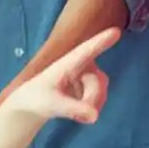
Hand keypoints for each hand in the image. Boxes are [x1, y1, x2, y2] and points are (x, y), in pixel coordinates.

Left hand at [1, 27, 117, 123]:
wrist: (33, 106)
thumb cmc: (38, 98)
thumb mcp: (52, 104)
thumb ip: (73, 108)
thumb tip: (95, 115)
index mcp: (67, 63)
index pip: (87, 51)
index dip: (101, 41)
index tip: (116, 31)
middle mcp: (79, 66)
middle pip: (98, 80)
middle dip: (92, 98)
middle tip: (80, 115)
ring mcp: (86, 75)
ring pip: (101, 89)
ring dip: (93, 104)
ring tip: (76, 116)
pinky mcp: (89, 86)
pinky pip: (100, 97)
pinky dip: (92, 108)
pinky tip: (79, 115)